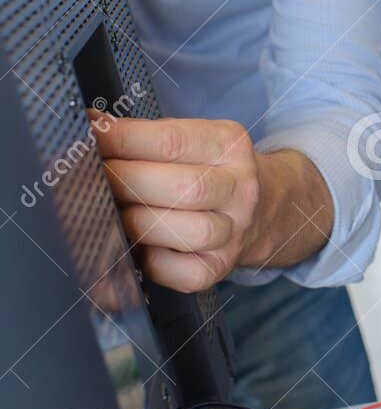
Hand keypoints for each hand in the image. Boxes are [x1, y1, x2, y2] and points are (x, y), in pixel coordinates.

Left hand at [91, 111, 260, 290]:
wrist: (262, 208)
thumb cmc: (207, 169)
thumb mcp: (192, 139)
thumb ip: (147, 138)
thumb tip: (91, 134)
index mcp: (229, 146)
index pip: (172, 141)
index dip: (123, 140)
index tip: (90, 137)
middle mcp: (239, 189)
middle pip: (182, 188)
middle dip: (125, 182)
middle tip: (92, 179)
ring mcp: (234, 232)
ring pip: (188, 232)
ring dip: (139, 223)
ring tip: (113, 213)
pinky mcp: (220, 267)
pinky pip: (183, 273)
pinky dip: (152, 262)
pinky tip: (137, 247)